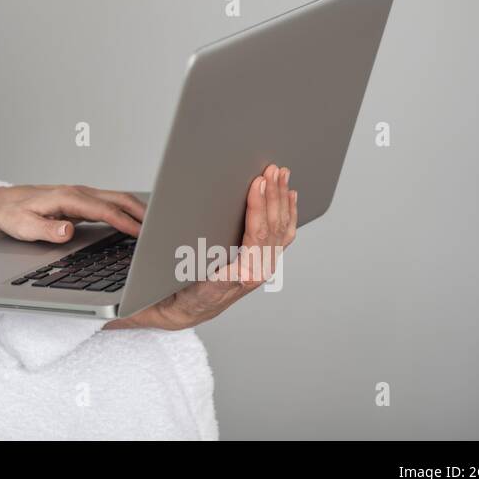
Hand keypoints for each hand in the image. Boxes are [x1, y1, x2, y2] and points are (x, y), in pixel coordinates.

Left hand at [0, 184, 144, 242]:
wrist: (0, 203)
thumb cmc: (11, 215)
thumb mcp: (22, 226)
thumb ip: (46, 230)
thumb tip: (68, 231)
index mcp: (66, 197)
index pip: (103, 209)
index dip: (125, 221)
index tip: (143, 233)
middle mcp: (77, 192)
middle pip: (117, 198)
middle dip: (142, 211)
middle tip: (163, 228)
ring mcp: (80, 195)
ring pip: (116, 199)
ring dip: (138, 209)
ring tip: (158, 226)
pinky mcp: (80, 201)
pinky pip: (109, 204)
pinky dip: (127, 211)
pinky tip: (136, 223)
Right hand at [103, 163, 297, 330]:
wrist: (191, 307)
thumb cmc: (188, 292)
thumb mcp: (197, 284)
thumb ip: (218, 279)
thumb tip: (238, 270)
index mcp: (246, 273)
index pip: (258, 234)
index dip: (259, 206)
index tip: (257, 183)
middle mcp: (260, 269)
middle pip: (274, 226)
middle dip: (273, 195)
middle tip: (272, 170)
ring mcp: (265, 263)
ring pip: (282, 227)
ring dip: (282, 199)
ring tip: (283, 175)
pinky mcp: (264, 258)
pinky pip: (283, 233)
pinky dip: (288, 212)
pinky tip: (289, 196)